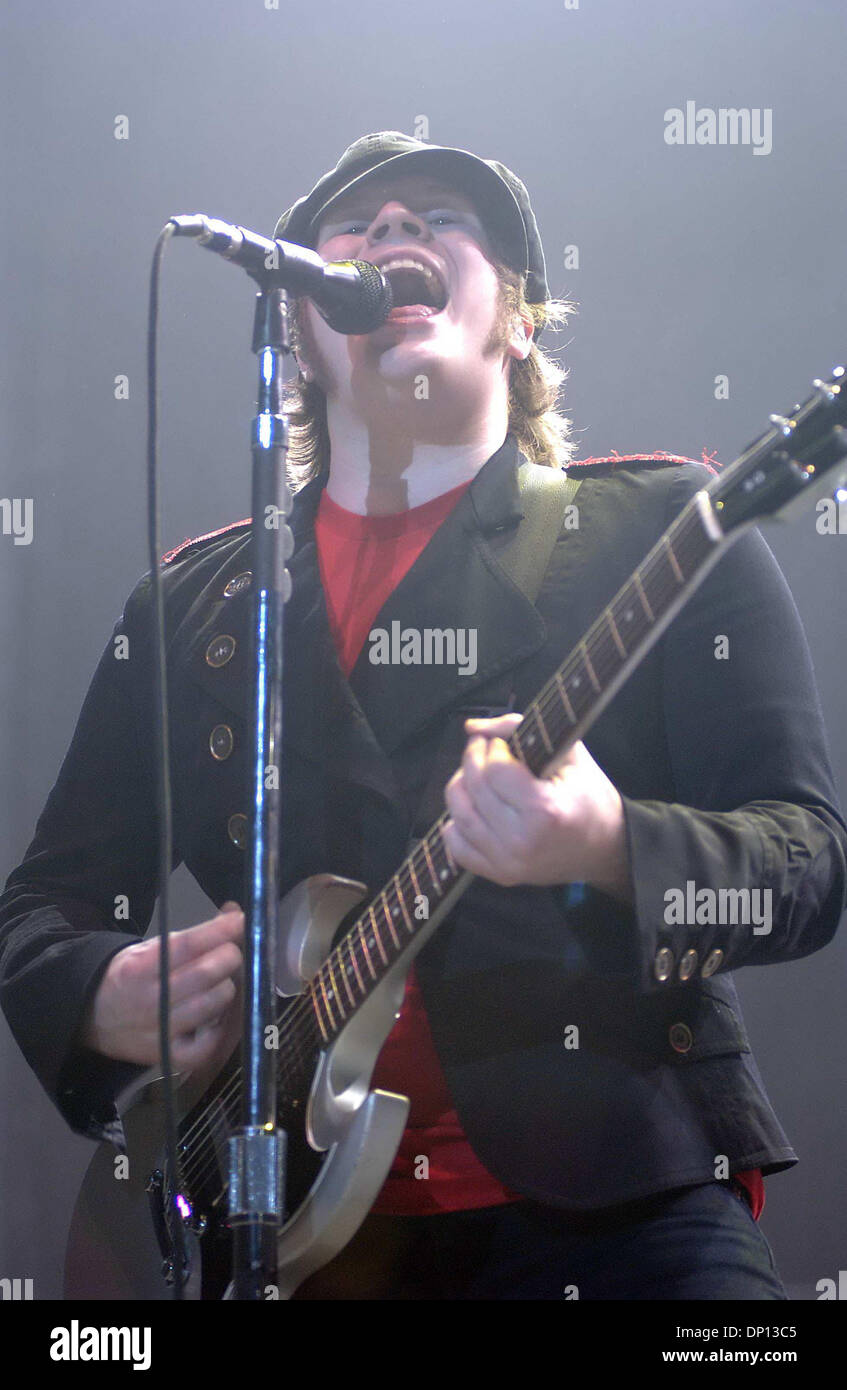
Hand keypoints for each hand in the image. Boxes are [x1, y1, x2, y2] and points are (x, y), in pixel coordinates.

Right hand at [79, 903, 244, 1070]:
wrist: (94, 1019)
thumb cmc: (129, 978)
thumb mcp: (150, 949)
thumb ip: (192, 936)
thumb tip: (233, 915)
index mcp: (139, 969)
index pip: (187, 946)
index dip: (220, 931)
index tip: (241, 921)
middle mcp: (149, 1002)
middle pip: (206, 974)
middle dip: (229, 956)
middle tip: (230, 953)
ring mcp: (161, 1032)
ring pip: (215, 1003)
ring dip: (228, 987)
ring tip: (221, 982)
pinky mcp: (171, 1057)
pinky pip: (211, 1043)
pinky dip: (222, 1026)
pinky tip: (217, 1014)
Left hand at [442, 714, 632, 902]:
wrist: (604, 846)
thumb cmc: (589, 796)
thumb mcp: (567, 753)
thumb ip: (518, 729)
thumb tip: (472, 727)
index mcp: (545, 811)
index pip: (495, 770)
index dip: (493, 748)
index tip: (502, 743)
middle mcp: (522, 841)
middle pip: (474, 789)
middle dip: (473, 758)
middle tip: (484, 749)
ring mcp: (508, 863)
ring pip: (459, 815)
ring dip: (461, 786)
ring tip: (477, 775)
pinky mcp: (500, 875)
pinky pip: (457, 845)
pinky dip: (456, 823)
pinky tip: (475, 808)